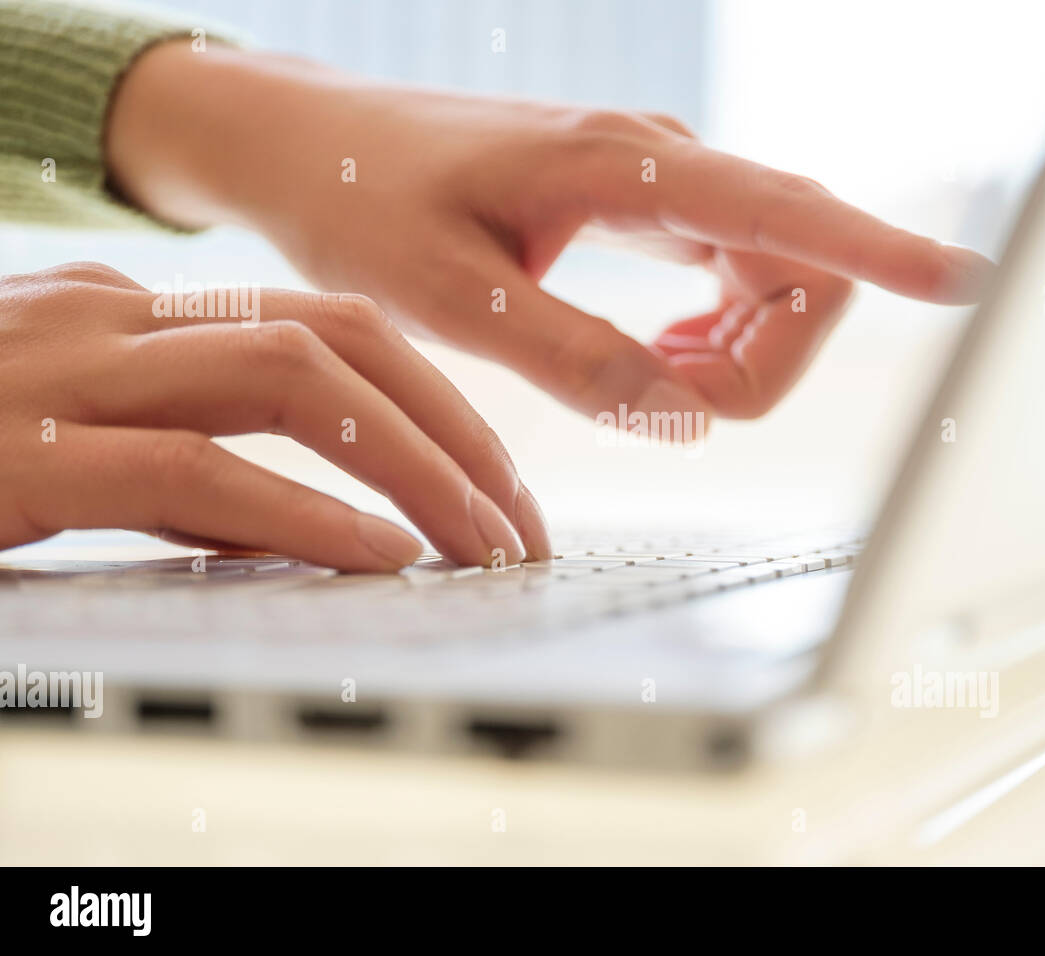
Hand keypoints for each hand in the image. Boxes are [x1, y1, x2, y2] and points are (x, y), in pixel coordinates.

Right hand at [0, 263, 548, 568]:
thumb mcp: (80, 437)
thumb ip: (185, 455)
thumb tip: (311, 512)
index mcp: (137, 315)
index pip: (330, 326)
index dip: (436, 402)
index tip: (497, 482)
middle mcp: (114, 320)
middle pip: (337, 336)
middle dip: (455, 429)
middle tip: (522, 522)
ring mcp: (64, 374)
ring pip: (291, 381)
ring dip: (412, 466)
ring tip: (484, 545)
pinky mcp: (19, 454)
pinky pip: (193, 470)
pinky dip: (304, 513)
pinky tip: (379, 559)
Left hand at [105, 42, 993, 424]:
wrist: (315, 144)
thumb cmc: (364, 201)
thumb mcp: (452, 297)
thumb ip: (574, 355)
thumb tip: (683, 410)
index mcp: (622, 171)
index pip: (783, 211)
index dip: (882, 253)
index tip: (970, 281)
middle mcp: (660, 164)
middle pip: (802, 263)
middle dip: (766, 358)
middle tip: (670, 400)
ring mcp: (658, 181)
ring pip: (774, 272)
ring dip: (741, 350)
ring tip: (647, 375)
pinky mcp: (644, 205)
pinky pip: (731, 272)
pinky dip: (717, 331)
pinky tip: (658, 354)